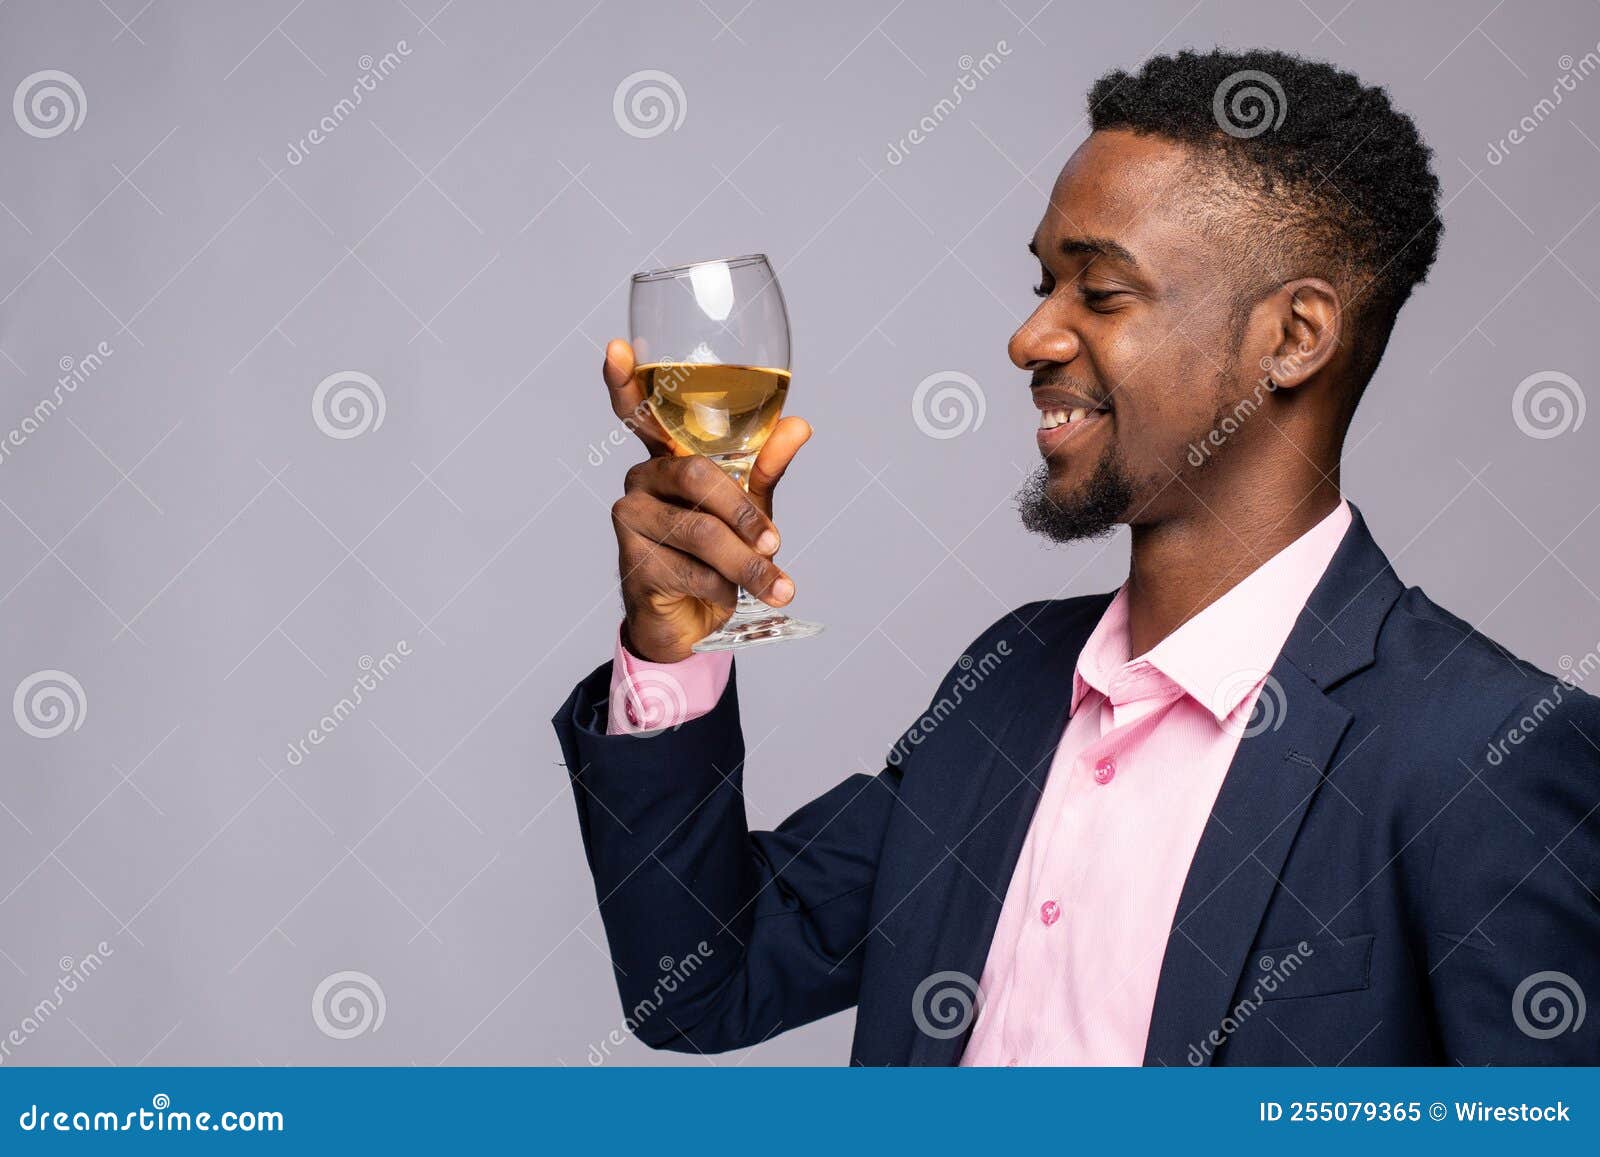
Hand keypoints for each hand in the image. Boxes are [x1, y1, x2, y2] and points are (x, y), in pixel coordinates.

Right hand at [603, 339, 811, 662]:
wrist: (691, 622)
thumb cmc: (716, 554)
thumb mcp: (748, 506)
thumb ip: (766, 465)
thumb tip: (799, 425)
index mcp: (667, 456)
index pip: (639, 412)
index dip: (625, 380)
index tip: (617, 348)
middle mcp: (642, 480)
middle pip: (694, 476)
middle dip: (743, 512)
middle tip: (775, 542)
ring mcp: (631, 521)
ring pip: (698, 532)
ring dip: (746, 563)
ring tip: (777, 586)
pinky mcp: (632, 564)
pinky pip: (691, 571)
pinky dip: (723, 588)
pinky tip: (726, 597)